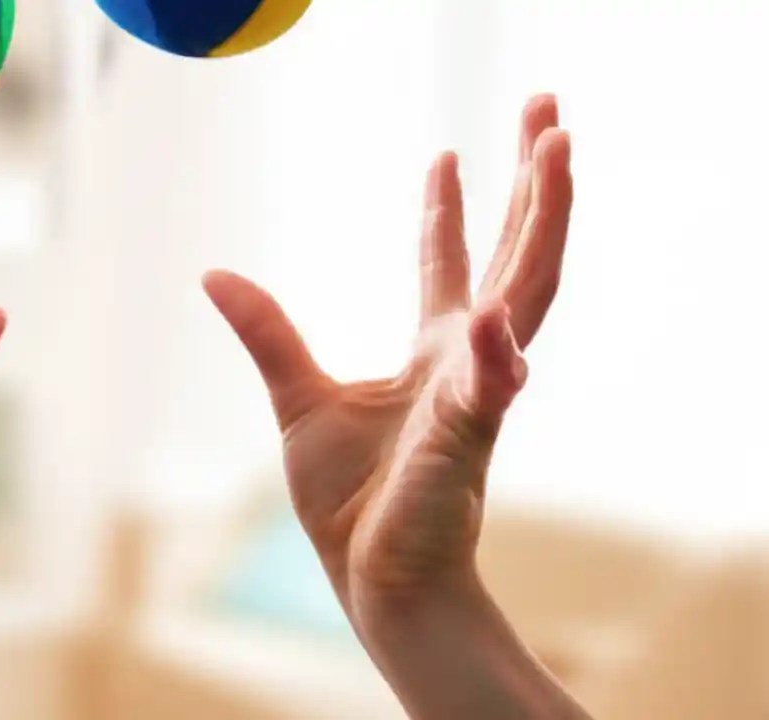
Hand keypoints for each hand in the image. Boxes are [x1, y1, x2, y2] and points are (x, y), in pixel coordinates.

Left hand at [207, 96, 587, 718]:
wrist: (371, 577)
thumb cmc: (351, 501)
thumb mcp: (297, 398)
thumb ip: (267, 333)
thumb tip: (213, 273)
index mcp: (434, 355)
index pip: (449, 265)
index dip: (449, 209)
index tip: (446, 154)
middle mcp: (467, 364)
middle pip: (515, 258)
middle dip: (533, 184)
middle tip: (548, 110)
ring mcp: (476, 397)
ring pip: (527, 297)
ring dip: (544, 225)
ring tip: (555, 153)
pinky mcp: (466, 441)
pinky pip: (486, 389)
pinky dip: (494, 352)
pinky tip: (493, 312)